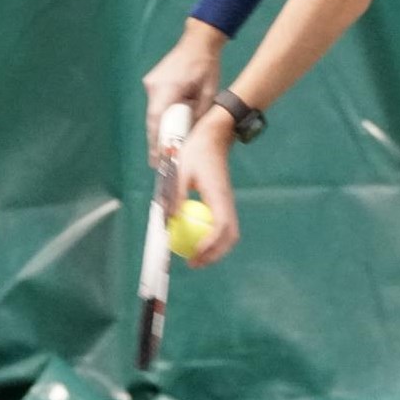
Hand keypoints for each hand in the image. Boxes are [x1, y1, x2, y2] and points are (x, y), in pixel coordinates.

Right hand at [141, 19, 226, 163]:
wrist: (198, 40)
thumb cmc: (207, 66)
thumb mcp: (209, 92)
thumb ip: (200, 114)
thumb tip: (193, 136)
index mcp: (168, 89)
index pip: (158, 122)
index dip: (156, 143)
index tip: (156, 162)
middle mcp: (154, 87)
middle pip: (153, 120)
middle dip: (156, 140)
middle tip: (158, 163)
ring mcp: (150, 83)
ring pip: (153, 112)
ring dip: (159, 127)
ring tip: (163, 149)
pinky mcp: (151, 82)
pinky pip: (155, 103)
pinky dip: (161, 115)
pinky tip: (168, 126)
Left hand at [177, 104, 241, 266]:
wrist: (214, 137)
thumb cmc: (197, 151)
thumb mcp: (180, 171)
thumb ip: (175, 196)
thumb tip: (168, 221)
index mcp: (219, 195)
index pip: (221, 227)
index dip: (210, 245)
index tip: (194, 255)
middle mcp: (227, 202)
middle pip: (230, 236)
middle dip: (215, 254)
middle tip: (193, 263)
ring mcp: (227, 203)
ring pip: (229, 233)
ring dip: (216, 249)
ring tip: (196, 258)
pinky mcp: (223, 202)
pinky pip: (223, 226)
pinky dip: (213, 239)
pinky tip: (197, 240)